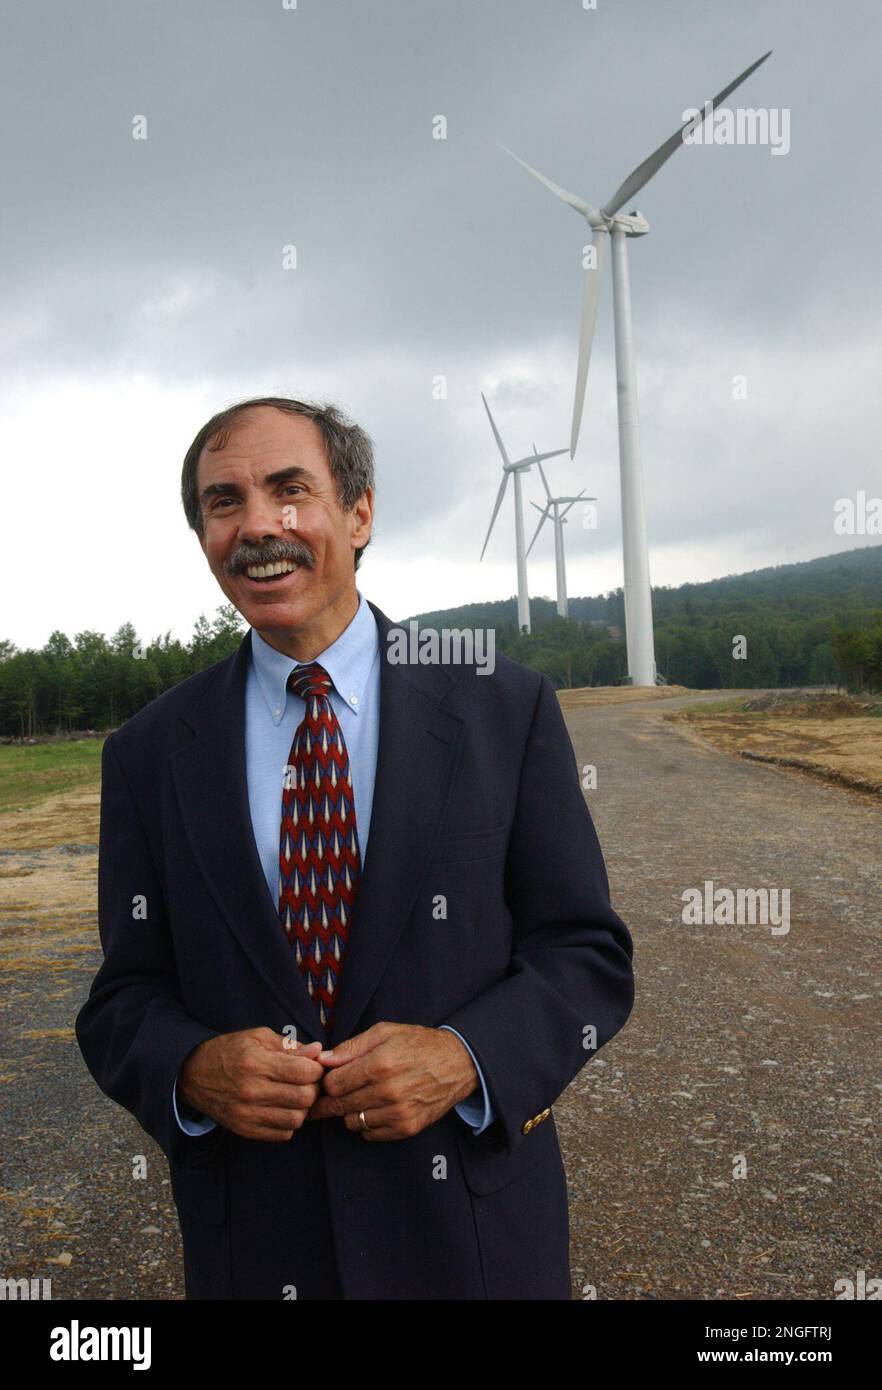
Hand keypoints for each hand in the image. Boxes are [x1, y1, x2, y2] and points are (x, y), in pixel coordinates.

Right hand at [178, 1027, 325, 1141]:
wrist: (193, 1075)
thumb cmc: (229, 1051)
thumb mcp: (257, 1037)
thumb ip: (290, 1045)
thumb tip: (318, 1051)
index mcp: (256, 1063)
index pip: (304, 1073)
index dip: (316, 1069)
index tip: (312, 1066)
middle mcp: (251, 1091)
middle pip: (304, 1099)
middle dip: (312, 1089)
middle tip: (307, 1082)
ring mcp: (247, 1114)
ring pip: (296, 1120)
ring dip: (302, 1108)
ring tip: (294, 1096)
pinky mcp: (244, 1130)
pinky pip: (282, 1135)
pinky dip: (288, 1123)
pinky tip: (282, 1109)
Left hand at [305, 1023, 478, 1140]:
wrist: (457, 1063)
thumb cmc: (419, 1044)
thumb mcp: (385, 1032)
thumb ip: (351, 1047)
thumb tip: (323, 1060)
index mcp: (380, 1064)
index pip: (333, 1084)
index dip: (326, 1081)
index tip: (327, 1079)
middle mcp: (388, 1091)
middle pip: (340, 1105)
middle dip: (331, 1100)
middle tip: (330, 1095)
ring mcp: (398, 1113)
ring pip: (352, 1122)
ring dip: (350, 1111)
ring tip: (360, 1096)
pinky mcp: (407, 1128)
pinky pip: (370, 1135)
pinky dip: (367, 1124)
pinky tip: (375, 1107)